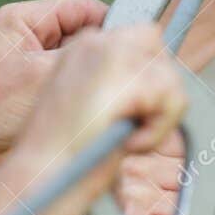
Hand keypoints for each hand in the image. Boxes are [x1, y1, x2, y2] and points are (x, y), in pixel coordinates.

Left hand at [0, 0, 108, 165]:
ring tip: (107, 97)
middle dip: (103, 56)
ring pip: (79, 65)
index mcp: (21, 20)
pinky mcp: (30, 97)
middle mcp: (24, 39)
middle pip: (83, 36)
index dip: (113, 24)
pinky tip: (91, 114)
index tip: (134, 48)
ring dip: (93, 81)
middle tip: (124, 76)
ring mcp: (27, 68)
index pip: (83, 7)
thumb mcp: (41, 76)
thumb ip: (83, 55)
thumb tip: (123, 46)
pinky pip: (68, 89)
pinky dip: (81, 99)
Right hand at [14, 26, 187, 209]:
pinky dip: (158, 130)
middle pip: (159, 52)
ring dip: (158, 119)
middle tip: (131, 128)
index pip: (140, 42)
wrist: (42, 173)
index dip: (144, 82)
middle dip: (157, 94)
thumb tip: (157, 86)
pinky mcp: (126, 77)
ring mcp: (111, 54)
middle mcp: (95, 41)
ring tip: (125, 138)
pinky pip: (172, 98)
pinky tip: (129, 144)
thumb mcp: (88, 106)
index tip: (126, 115)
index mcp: (83, 46)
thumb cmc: (60, 153)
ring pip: (170, 78)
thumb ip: (117, 85)